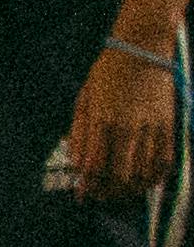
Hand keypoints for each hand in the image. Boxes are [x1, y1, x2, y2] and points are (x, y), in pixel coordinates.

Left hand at [62, 42, 178, 202]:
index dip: (88, 185)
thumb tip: (78, 164)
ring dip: (129, 189)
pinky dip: (154, 178)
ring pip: (144, 174)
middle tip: (100, 195)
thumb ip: (80, 133)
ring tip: (118, 192)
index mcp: (103, 121)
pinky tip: (144, 182)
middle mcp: (128, 129)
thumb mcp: (85, 99)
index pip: (94, 166)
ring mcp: (152, 129)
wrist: (143, 51)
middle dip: (107, 192)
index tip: (82, 194)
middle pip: (119, 176)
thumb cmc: (108, 73)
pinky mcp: (169, 127)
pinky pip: (165, 162)